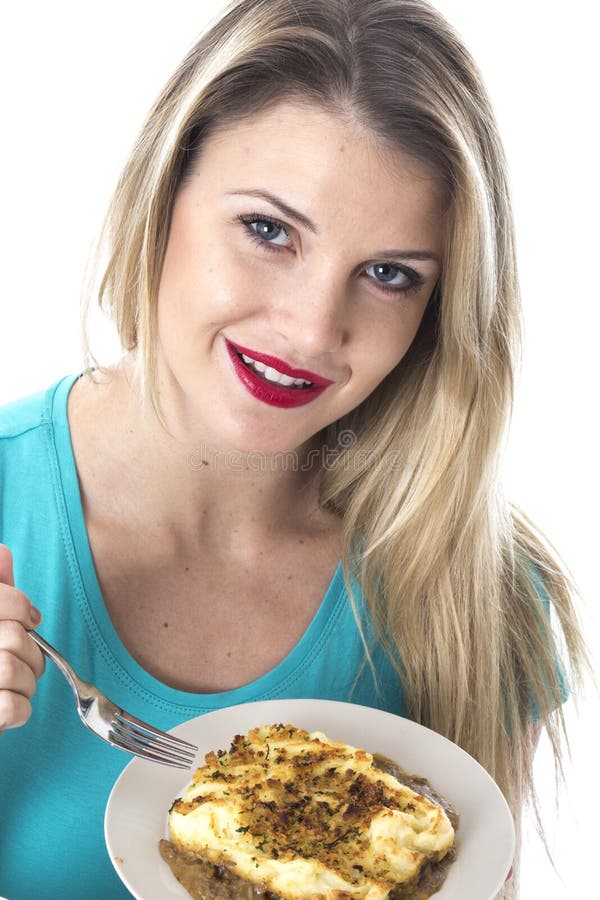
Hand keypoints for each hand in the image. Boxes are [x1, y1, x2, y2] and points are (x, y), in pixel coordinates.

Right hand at [0, 544, 44, 730]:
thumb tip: (2, 554)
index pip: (6, 601)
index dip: (23, 610)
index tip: (29, 620)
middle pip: (14, 638)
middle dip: (29, 654)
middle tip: (17, 663)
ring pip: (14, 672)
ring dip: (24, 684)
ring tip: (9, 688)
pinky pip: (13, 709)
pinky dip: (18, 712)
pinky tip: (6, 710)